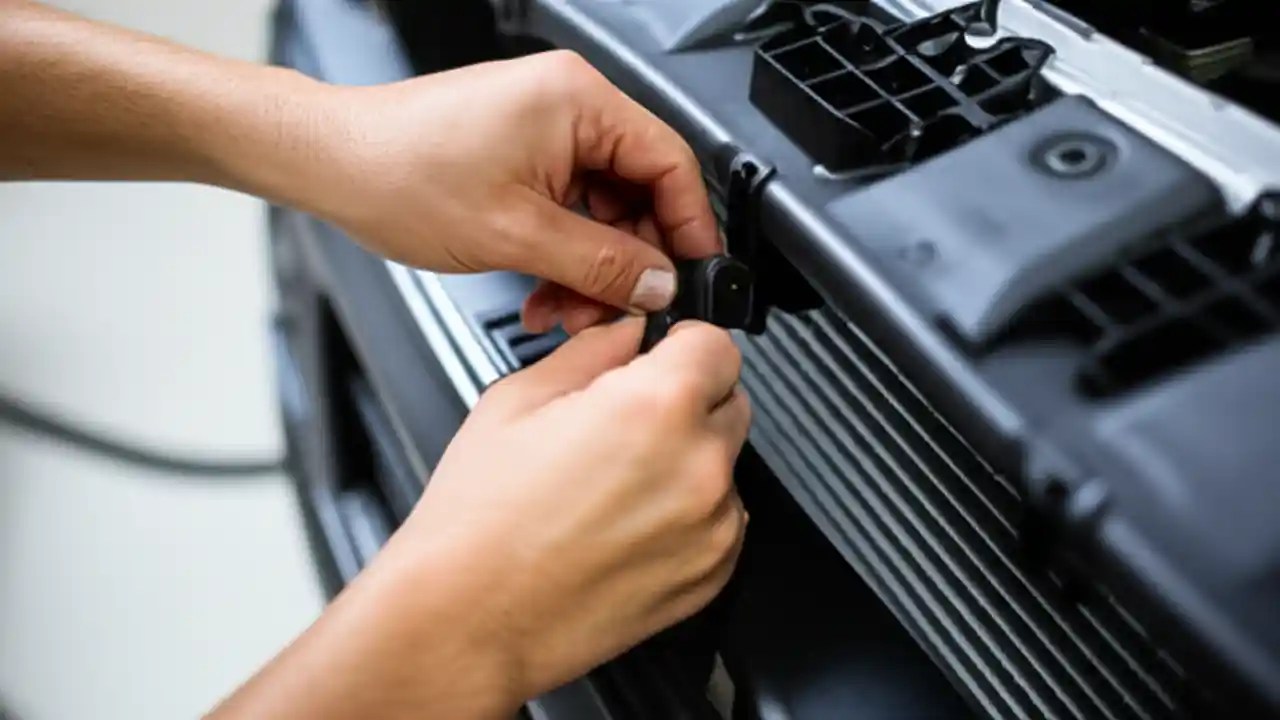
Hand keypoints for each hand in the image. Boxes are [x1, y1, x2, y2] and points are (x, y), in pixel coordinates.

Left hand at [300, 51, 721, 333]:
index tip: (691, 275)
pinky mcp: (521, 150)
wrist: (330, 163)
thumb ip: (601, 263)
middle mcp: (567, 103)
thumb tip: (658, 283)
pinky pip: (568, 206)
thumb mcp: (517, 235)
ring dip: (590, 266)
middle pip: (638, 190)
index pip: (671, 162)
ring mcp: (543, 126)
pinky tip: (543, 290)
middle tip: (615, 309)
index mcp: (578, 100)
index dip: (689, 227)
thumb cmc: (399, 173)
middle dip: (627, 260)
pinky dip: (562, 252)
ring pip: (602, 207)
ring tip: (563, 308)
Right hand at [381, 318, 749, 709]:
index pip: (717, 343)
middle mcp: (698, 467)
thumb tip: (628, 333)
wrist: (466, 619)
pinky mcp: (711, 575)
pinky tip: (624, 523)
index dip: (682, 344)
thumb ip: (593, 351)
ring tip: (613, 484)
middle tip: (622, 422)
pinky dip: (687, 513)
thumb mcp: (519, 400)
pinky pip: (720, 520)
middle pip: (728, 400)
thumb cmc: (479, 521)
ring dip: (688, 459)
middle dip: (686, 399)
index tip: (660, 356)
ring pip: (724, 463)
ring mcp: (712, 527)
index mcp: (656, 407)